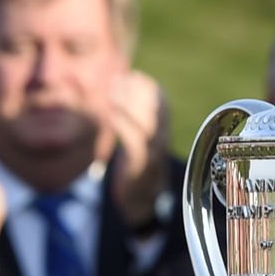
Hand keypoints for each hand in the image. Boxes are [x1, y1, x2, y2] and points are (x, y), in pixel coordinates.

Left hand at [108, 71, 172, 228]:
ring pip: (150, 124)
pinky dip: (124, 126)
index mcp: (164, 128)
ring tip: (111, 94)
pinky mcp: (144, 167)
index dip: (146, 84)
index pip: (162, 99)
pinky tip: (110, 115)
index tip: (128, 75)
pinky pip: (137, 143)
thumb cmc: (135, 163)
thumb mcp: (136, 135)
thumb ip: (133, 114)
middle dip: (136, 91)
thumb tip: (117, 84)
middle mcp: (164, 139)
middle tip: (114, 81)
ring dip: (130, 106)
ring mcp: (156, 153)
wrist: (140, 200)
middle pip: (157, 108)